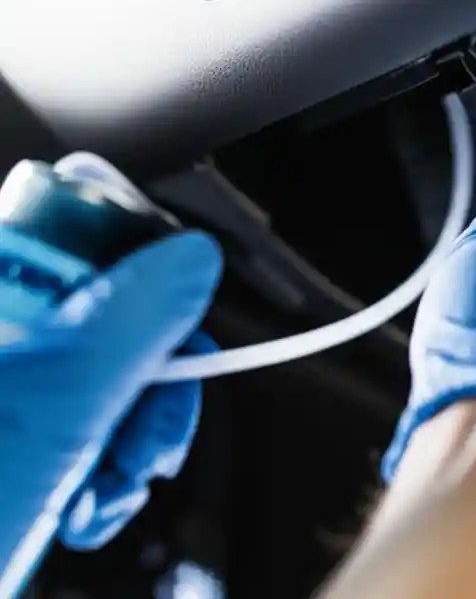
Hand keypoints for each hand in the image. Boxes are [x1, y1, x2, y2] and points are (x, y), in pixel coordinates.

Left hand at [0, 232, 219, 582]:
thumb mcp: (44, 416)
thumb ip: (122, 325)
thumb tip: (190, 257)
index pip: (58, 236)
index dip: (133, 274)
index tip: (171, 330)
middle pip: (90, 314)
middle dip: (144, 380)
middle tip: (149, 435)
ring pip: (93, 382)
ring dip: (127, 437)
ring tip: (108, 490)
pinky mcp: (6, 453)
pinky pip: (75, 434)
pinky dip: (98, 472)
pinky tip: (85, 507)